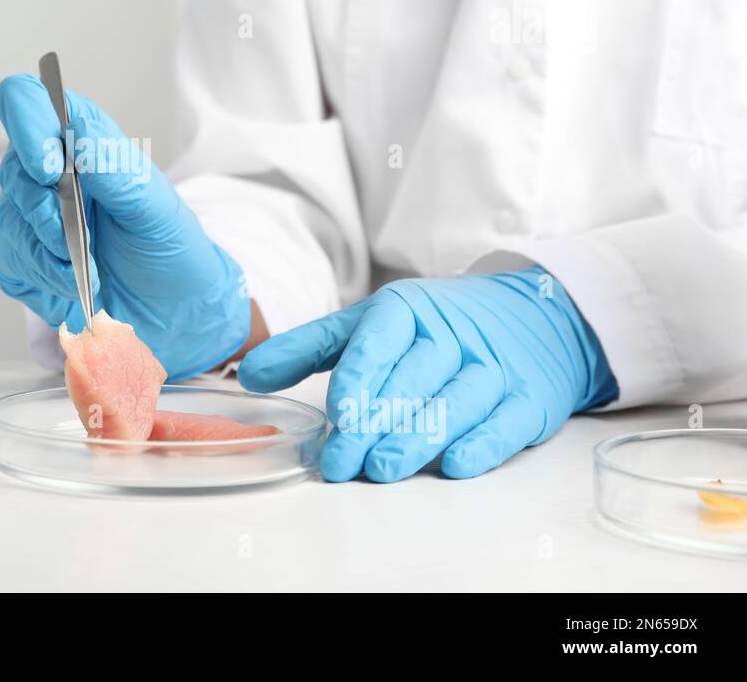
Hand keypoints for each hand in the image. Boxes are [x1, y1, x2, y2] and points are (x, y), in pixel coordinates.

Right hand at [0, 74, 250, 378]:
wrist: (171, 304)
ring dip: (51, 260)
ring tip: (90, 274)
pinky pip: (9, 262)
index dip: (26, 126)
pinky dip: (44, 282)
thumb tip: (76, 130)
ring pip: (11, 226)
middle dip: (47, 218)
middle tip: (83, 245)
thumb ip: (112, 167)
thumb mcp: (153, 205)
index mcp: (81, 136)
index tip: (49, 170)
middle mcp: (48, 167)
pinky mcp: (22, 252)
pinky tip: (73, 286)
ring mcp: (31, 211)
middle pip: (13, 174)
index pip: (26, 101)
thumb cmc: (168, 246)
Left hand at [238, 268, 617, 480]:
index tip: (339, 411)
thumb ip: (309, 349)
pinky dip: (482, 444)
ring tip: (383, 469)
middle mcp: (452, 336)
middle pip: (413, 380)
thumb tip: (249, 376)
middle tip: (342, 461)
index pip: (381, 340)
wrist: (531, 317)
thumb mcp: (369, 324)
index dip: (360, 376)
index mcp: (407, 310)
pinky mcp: (528, 400)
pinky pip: (506, 421)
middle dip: (376, 422)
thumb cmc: (431, 327)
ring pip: (457, 402)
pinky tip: (455, 465)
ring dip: (419, 438)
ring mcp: (494, 367)